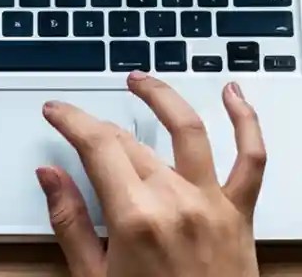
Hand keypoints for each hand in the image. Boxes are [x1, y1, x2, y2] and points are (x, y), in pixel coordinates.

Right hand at [37, 73, 265, 276]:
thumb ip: (70, 222)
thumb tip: (50, 176)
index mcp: (136, 218)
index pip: (97, 145)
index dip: (71, 119)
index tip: (57, 110)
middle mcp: (176, 201)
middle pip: (131, 141)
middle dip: (99, 125)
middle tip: (79, 122)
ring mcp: (213, 204)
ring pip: (189, 130)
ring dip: (162, 96)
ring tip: (139, 79)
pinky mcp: (240, 214)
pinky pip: (251, 158)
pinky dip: (247, 120)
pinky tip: (235, 93)